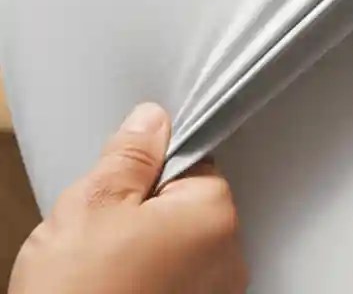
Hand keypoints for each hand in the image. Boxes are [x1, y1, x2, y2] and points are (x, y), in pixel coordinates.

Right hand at [9, 104, 247, 293]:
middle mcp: (230, 259)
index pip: (197, 167)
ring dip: (148, 249)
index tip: (123, 187)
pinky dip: (152, 280)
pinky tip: (117, 288)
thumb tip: (152, 120)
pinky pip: (178, 281)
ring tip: (104, 268)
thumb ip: (129, 156)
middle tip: (103, 233)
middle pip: (191, 210)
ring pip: (182, 248)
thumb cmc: (77, 291)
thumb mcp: (93, 204)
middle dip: (149, 213)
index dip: (153, 172)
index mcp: (215, 216)